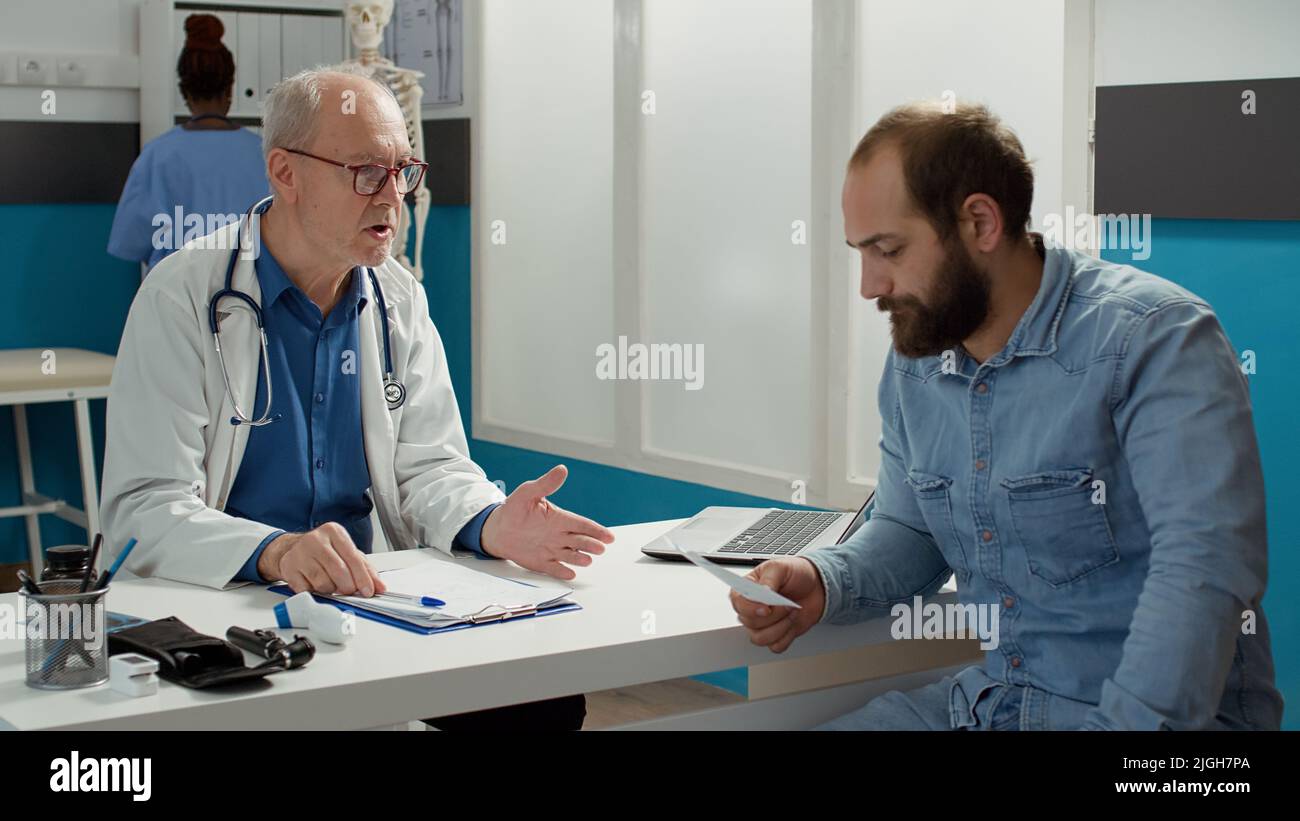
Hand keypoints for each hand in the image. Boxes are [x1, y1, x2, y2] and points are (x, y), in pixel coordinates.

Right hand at [258, 523, 387, 596]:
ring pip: (323, 582)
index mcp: (334, 531)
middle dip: (348, 586)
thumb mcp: (346, 552)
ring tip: (329, 582)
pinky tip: (315, 584)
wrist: (290, 549)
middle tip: (348, 590)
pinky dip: (315, 592)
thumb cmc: (323, 551)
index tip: (368, 591)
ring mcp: (300, 553)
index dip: (363, 577)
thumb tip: (379, 586)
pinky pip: (307, 589)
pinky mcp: (288, 568)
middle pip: (339, 571)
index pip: (353, 557)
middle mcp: (315, 539)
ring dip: (331, 589)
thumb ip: (365, 568)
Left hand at [480, 465, 614, 579]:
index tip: (608, 536)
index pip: (582, 524)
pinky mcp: (541, 562)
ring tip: (587, 560)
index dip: (596, 530)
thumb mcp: (527, 492)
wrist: (497, 529)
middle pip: (580, 541)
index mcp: (559, 518)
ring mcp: (551, 550)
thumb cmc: (514, 509)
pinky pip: (554, 568)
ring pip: (570, 555)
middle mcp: (559, 535)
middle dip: (591, 545)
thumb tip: (562, 469)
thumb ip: (545, 484)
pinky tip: (570, 573)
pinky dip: (562, 571)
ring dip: (579, 558)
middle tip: (600, 548)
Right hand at [730, 557, 825, 653]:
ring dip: (781, 627)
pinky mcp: (775, 636)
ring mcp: (762, 625)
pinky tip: (792, 622)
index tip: (767, 608)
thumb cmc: (795, 574)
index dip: (750, 609)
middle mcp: (750, 609)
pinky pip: (775, 646)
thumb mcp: (780, 568)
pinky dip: (787, 636)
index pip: (737, 603)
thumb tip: (762, 593)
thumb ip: (768, 580)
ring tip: (791, 612)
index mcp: (746, 590)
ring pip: (760, 638)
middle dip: (774, 615)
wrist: (816, 587)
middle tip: (787, 603)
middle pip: (750, 623)